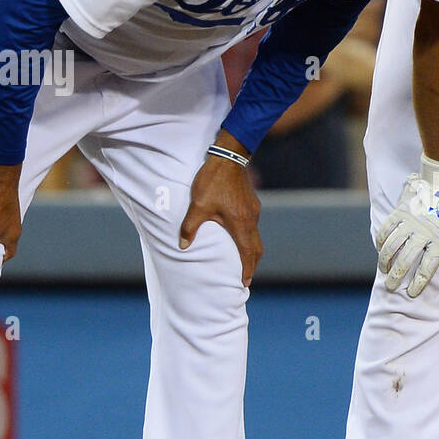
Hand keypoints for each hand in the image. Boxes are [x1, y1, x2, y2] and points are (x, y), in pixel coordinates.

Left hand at [179, 132, 261, 285]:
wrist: (230, 155)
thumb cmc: (213, 181)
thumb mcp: (197, 205)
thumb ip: (190, 227)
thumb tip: (183, 246)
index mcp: (240, 224)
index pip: (247, 253)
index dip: (247, 269)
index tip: (245, 282)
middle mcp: (251, 219)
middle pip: (256, 248)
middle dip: (252, 263)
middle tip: (246, 275)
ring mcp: (253, 209)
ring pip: (256, 235)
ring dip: (250, 248)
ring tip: (242, 257)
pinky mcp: (252, 201)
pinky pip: (253, 224)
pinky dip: (248, 235)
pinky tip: (238, 232)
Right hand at [376, 154, 438, 296]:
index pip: (426, 268)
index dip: (418, 283)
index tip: (412, 292)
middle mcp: (422, 234)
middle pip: (405, 261)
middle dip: (397, 277)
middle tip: (391, 287)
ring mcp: (410, 222)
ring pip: (392, 246)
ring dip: (385, 261)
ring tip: (384, 271)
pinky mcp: (401, 211)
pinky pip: (386, 228)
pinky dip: (381, 240)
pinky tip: (380, 250)